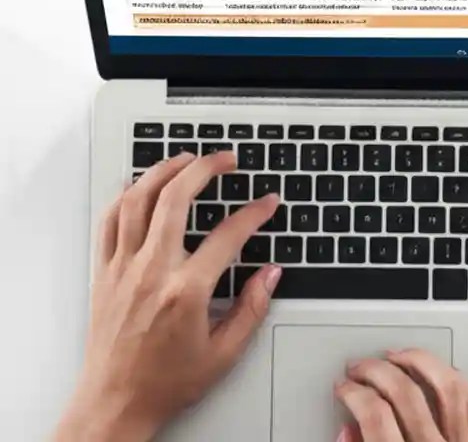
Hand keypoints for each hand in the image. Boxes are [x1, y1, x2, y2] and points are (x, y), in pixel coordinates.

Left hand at [54, 152, 282, 441]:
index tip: (267, 203)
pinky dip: (125, 195)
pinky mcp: (104, 273)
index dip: (254, 212)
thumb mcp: (225, 352)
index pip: (228, 235)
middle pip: (176, 199)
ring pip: (138, 201)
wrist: (115, 402)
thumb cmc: (165, 382)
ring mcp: (123, 269)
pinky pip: (110, 221)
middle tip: (225, 159)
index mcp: (186, 292)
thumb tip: (270, 274)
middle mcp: (151, 273)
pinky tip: (140, 186)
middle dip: (205, 169)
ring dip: (163, 171)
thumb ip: (252, 308)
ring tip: (185, 159)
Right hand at [336, 348, 467, 441]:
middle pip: (406, 393)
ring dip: (419, 362)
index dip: (353, 394)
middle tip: (360, 366)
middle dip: (377, 371)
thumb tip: (347, 430)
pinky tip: (436, 369)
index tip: (343, 386)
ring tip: (398, 354)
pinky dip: (453, 377)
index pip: (375, 416)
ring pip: (446, 386)